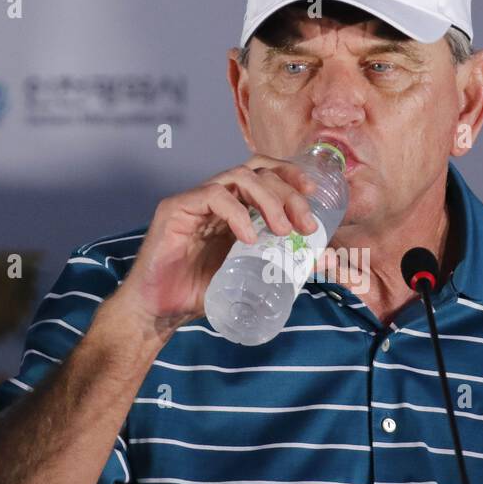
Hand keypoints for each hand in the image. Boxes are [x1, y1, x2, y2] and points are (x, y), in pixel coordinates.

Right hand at [115, 153, 320, 331]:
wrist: (159, 311)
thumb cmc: (200, 293)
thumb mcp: (249, 276)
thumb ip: (281, 263)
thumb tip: (323, 260)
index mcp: (233, 207)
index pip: (264, 173)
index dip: (290, 175)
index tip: (315, 193)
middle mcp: (215, 197)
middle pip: (257, 171)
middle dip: (288, 192)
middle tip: (304, 223)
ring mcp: (195, 200)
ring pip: (238, 176)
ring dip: (268, 199)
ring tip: (281, 229)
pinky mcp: (175, 209)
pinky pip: (212, 196)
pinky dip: (237, 213)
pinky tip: (249, 238)